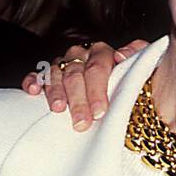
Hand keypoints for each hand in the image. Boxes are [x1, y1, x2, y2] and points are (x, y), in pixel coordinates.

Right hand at [22, 38, 147, 128]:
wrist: (120, 88)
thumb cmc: (131, 82)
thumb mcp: (143, 69)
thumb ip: (139, 57)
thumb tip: (123, 55)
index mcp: (103, 53)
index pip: (98, 68)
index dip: (98, 90)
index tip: (100, 112)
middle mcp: (82, 55)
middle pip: (76, 74)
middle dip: (78, 100)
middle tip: (82, 123)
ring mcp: (64, 63)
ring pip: (56, 74)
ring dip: (55, 92)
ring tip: (58, 110)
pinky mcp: (50, 73)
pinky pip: (38, 74)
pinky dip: (34, 80)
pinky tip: (32, 90)